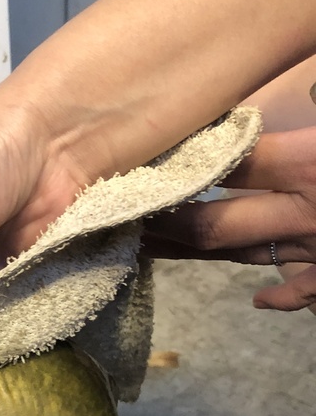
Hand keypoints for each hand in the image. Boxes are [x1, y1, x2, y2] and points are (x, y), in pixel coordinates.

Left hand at [144, 127, 315, 311]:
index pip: (226, 165)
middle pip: (214, 223)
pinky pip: (304, 291)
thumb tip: (247, 118)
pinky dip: (281, 297)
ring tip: (146, 248)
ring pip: (244, 254)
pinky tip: (259, 301)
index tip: (138, 163)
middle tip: (119, 216)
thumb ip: (301, 114)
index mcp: (308, 162)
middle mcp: (303, 213)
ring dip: (195, 252)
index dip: (181, 166)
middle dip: (164, 222)